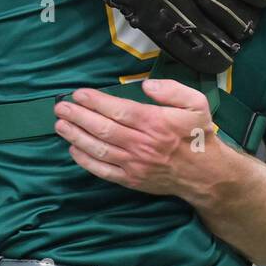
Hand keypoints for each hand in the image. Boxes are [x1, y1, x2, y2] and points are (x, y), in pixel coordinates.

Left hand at [53, 79, 222, 198]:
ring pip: (98, 149)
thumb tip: (146, 85)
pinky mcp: (131, 180)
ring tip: (60, 125)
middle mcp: (141, 143)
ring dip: (76, 136)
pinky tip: (73, 149)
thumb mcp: (197, 104)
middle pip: (103, 128)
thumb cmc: (198, 134)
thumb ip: (173, 90)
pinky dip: (85, 161)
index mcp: (156, 123)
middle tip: (60, 107)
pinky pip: (102, 171)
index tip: (78, 93)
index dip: (95, 101)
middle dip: (78, 116)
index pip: (119, 110)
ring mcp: (134, 164)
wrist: (205, 174)